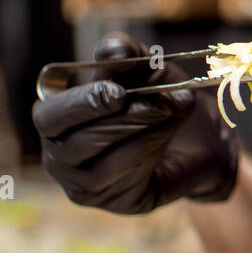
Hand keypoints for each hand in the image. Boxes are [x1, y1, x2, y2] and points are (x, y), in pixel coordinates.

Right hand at [32, 32, 240, 213]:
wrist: (202, 136)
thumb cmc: (158, 97)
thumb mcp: (143, 67)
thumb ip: (124, 53)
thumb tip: (112, 50)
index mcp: (56, 119)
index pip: (49, 118)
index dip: (79, 105)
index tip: (116, 92)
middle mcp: (60, 156)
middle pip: (73, 144)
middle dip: (117, 121)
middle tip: (155, 103)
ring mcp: (83, 186)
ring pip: (100, 165)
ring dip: (140, 134)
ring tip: (169, 111)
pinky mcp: (115, 203)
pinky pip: (125, 182)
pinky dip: (148, 154)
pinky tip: (166, 136)